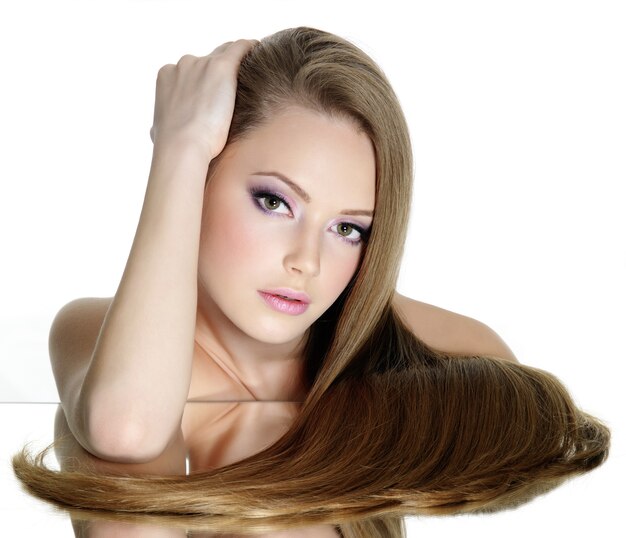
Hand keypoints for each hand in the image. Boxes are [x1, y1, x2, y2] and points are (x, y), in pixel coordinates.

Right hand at [150, 39, 257, 160]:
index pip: (192, 70)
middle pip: (209, 59)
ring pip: (227, 53)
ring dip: (238, 61)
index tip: (219, 92)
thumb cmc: (172, 145)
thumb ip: (165, 118)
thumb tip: (159, 128)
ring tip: (254, 70)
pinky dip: (250, 48)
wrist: (182, 146)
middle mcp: (183, 64)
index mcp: (167, 75)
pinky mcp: (222, 67)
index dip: (206, 80)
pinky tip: (259, 51)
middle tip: (238, 86)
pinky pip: (241, 48)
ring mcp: (202, 63)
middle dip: (221, 71)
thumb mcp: (158, 128)